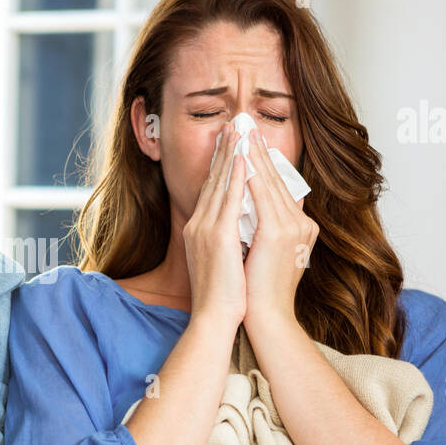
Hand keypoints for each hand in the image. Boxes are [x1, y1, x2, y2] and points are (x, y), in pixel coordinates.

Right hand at [182, 120, 248, 328]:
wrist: (214, 318)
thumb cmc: (225, 297)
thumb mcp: (225, 261)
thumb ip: (231, 239)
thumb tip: (247, 226)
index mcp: (200, 230)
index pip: (212, 190)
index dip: (221, 165)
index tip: (230, 144)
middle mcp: (198, 225)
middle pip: (213, 180)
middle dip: (224, 151)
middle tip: (233, 125)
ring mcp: (206, 229)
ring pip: (220, 183)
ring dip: (231, 154)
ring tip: (239, 131)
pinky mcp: (218, 236)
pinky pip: (229, 199)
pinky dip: (236, 176)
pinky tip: (243, 158)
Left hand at [241, 129, 318, 330]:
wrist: (266, 316)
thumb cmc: (260, 291)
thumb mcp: (267, 254)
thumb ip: (268, 230)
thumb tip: (258, 211)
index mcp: (299, 228)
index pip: (279, 187)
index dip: (264, 163)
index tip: (250, 140)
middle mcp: (301, 223)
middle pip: (277, 178)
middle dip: (258, 150)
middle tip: (244, 123)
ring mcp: (292, 226)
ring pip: (270, 181)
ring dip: (254, 155)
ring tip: (241, 131)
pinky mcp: (278, 232)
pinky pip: (263, 195)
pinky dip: (252, 175)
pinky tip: (242, 158)